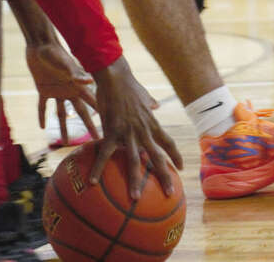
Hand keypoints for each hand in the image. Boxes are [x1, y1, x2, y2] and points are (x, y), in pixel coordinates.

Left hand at [25, 40, 98, 144]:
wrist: (40, 44)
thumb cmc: (55, 52)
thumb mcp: (65, 64)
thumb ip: (76, 73)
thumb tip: (90, 81)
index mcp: (77, 86)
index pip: (92, 102)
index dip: (101, 114)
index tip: (111, 125)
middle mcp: (69, 90)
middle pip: (80, 112)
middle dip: (88, 126)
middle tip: (96, 139)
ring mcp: (57, 91)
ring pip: (61, 113)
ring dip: (63, 127)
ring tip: (65, 142)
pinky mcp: (43, 89)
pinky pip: (43, 106)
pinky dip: (41, 115)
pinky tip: (41, 126)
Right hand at [90, 56, 180, 199]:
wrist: (116, 76)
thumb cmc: (128, 85)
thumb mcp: (144, 95)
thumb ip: (150, 103)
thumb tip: (156, 105)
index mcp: (151, 123)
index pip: (168, 142)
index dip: (175, 156)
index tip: (181, 168)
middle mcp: (143, 130)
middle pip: (157, 156)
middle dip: (164, 176)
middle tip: (170, 193)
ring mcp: (128, 132)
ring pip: (134, 160)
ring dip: (135, 180)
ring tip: (135, 198)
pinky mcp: (112, 131)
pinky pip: (105, 154)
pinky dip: (98, 168)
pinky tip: (92, 181)